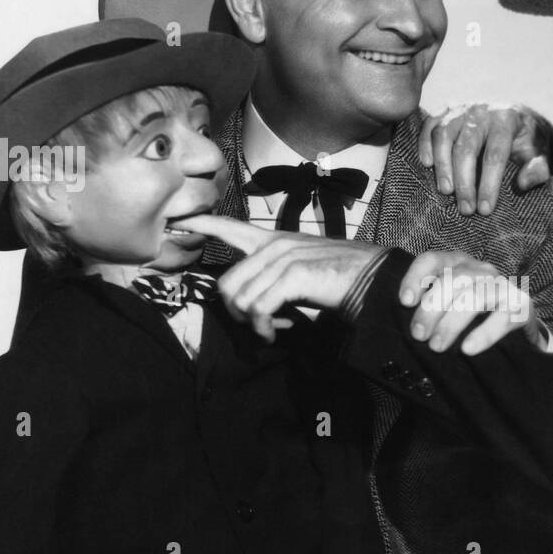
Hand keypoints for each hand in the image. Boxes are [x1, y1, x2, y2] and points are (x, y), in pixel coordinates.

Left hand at [172, 214, 383, 340]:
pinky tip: (277, 332)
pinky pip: (259, 307)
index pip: (231, 227)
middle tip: (260, 325)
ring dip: (253, 323)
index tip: (181, 222)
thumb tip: (251, 304)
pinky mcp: (293, 275)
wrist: (371, 280)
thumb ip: (273, 279)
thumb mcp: (300, 274)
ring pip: (241, 298)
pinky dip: (264, 328)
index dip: (204, 224)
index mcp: (275, 240)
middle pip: (228, 282)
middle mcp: (274, 245)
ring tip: (273, 329)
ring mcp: (283, 258)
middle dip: (237, 313)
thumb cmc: (339, 280)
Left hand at [398, 250, 539, 355]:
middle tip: (419, 335)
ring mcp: (503, 286)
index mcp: (458, 265)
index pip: (433, 260)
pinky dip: (484, 334)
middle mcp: (480, 270)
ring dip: (451, 323)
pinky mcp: (522, 306)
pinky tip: (467, 349)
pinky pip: (502, 318)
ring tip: (437, 346)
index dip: (416, 277)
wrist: (520, 326)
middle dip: (431, 308)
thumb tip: (401, 319)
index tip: (404, 302)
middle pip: (453, 280)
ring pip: (475, 296)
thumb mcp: (449, 304)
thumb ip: (427, 305)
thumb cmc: (475, 316)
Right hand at [418, 103, 552, 216]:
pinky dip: (424, 144)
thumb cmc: (528, 143)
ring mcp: (462, 109)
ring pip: (444, 134)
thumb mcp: (540, 154)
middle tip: (466, 209)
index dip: (489, 184)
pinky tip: (427, 165)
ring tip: (446, 191)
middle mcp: (482, 111)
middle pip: (467, 146)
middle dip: (465, 181)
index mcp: (508, 119)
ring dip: (443, 165)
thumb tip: (523, 184)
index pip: (495, 154)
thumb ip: (538, 169)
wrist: (518, 118)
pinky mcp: (446, 111)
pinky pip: (430, 125)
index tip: (485, 209)